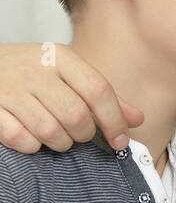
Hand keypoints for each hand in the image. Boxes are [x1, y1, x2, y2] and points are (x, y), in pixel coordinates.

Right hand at [0, 43, 142, 152]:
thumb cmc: (31, 71)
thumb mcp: (67, 72)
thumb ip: (101, 94)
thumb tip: (136, 119)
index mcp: (60, 57)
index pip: (99, 91)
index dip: (115, 121)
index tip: (121, 140)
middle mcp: (35, 71)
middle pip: (76, 115)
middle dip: (85, 134)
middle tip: (80, 134)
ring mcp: (10, 89)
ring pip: (50, 131)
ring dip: (60, 142)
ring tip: (57, 135)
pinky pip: (21, 139)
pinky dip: (32, 146)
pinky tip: (32, 136)